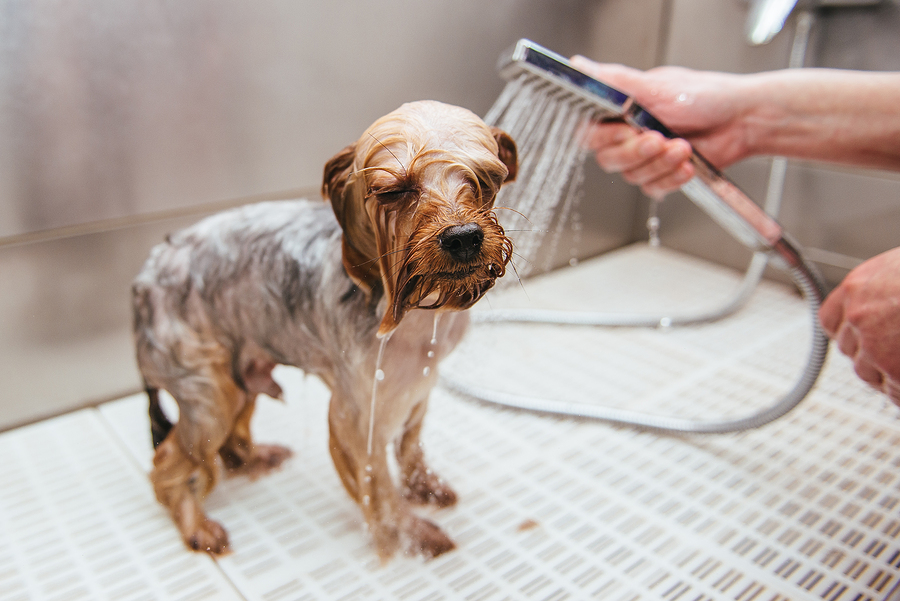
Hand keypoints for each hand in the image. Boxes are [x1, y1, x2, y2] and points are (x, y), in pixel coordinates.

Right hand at [570, 58, 750, 197]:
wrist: (742, 120)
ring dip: (660, 164)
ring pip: (632, 175)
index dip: (605, 137)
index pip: (591, 132)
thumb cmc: (706, 96)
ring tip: (683, 147)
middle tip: (660, 139)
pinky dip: (671, 179)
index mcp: (621, 110)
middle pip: (609, 158)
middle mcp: (629, 134)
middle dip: (637, 152)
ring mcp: (645, 157)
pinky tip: (687, 165)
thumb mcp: (656, 86)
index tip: (626, 130)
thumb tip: (579, 67)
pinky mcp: (661, 175)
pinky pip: (652, 188)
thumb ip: (614, 82)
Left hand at [819, 247, 899, 404]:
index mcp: (858, 287)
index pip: (832, 319)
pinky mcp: (896, 370)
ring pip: (867, 372)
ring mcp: (875, 346)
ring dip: (884, 374)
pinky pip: (893, 391)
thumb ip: (887, 289)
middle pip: (849, 348)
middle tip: (891, 356)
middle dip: (867, 355)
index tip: (857, 338)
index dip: (847, 332)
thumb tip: (890, 307)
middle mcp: (859, 316)